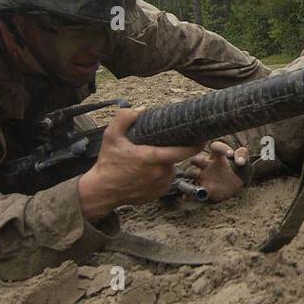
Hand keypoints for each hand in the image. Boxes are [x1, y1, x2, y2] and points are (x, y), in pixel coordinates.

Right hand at [77, 108, 203, 219]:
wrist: (101, 192)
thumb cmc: (107, 163)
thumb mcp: (111, 136)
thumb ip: (124, 118)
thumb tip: (141, 109)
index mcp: (153, 158)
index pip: (184, 151)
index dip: (196, 144)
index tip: (202, 137)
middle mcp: (161, 173)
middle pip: (175, 157)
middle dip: (169, 150)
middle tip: (155, 146)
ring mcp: (161, 185)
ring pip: (170, 168)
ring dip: (163, 163)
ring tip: (146, 161)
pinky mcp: (158, 193)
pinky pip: (164, 180)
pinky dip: (159, 175)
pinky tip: (145, 172)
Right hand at [180, 141, 249, 203]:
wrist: (235, 187)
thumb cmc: (237, 170)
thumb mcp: (243, 162)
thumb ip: (243, 156)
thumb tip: (240, 161)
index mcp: (217, 156)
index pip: (216, 147)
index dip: (221, 148)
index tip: (230, 154)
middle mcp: (207, 165)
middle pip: (197, 159)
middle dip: (196, 159)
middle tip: (200, 160)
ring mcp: (202, 177)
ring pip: (190, 173)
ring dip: (191, 173)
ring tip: (197, 174)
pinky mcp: (202, 189)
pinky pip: (191, 192)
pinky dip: (187, 194)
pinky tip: (187, 195)